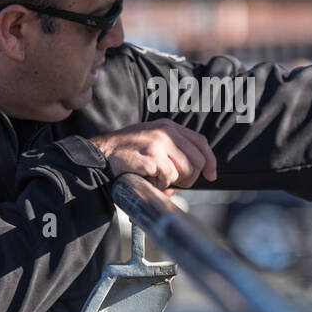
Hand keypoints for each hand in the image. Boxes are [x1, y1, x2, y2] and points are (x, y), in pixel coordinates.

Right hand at [89, 120, 218, 190]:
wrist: (99, 155)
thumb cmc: (124, 154)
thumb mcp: (150, 142)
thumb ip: (172, 151)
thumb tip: (192, 175)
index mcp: (168, 127)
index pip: (200, 142)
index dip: (210, 161)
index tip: (211, 175)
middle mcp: (166, 131)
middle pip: (197, 161)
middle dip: (189, 178)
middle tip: (173, 184)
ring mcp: (158, 143)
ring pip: (186, 171)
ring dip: (173, 182)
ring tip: (155, 179)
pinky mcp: (151, 156)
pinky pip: (169, 178)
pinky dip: (159, 185)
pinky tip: (147, 179)